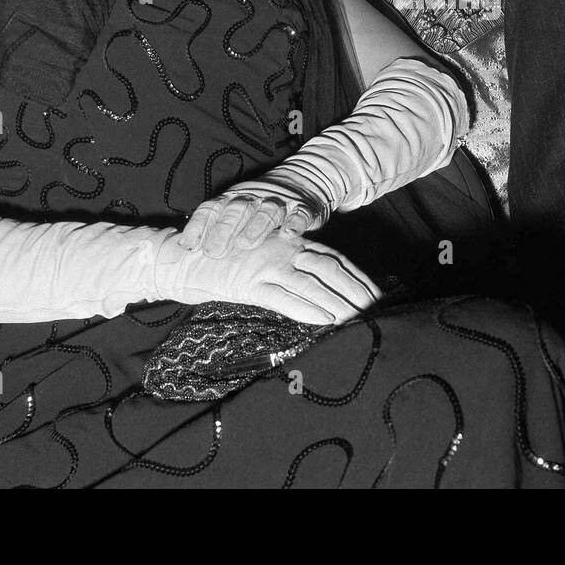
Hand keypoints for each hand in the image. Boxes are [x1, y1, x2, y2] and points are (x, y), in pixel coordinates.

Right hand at [169, 231, 379, 325]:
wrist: (186, 257)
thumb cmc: (229, 260)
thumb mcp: (266, 258)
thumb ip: (294, 270)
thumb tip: (326, 293)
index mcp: (291, 242)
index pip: (334, 260)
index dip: (357, 277)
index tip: (378, 295)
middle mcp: (284, 250)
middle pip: (329, 270)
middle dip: (355, 291)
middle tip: (376, 311)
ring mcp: (266, 265)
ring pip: (311, 285)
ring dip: (337, 303)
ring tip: (358, 320)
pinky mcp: (248, 283)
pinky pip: (282, 298)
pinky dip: (305, 309)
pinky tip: (323, 321)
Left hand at [180, 181, 325, 255]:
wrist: (306, 177)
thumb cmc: (264, 202)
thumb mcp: (238, 209)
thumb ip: (217, 227)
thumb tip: (185, 252)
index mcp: (234, 197)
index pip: (212, 209)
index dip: (198, 227)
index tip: (187, 247)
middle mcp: (254, 197)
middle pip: (237, 210)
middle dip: (223, 231)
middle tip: (213, 252)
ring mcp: (280, 201)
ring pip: (266, 211)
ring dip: (255, 227)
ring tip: (245, 245)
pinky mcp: (304, 207)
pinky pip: (299, 213)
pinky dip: (295, 222)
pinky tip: (289, 233)